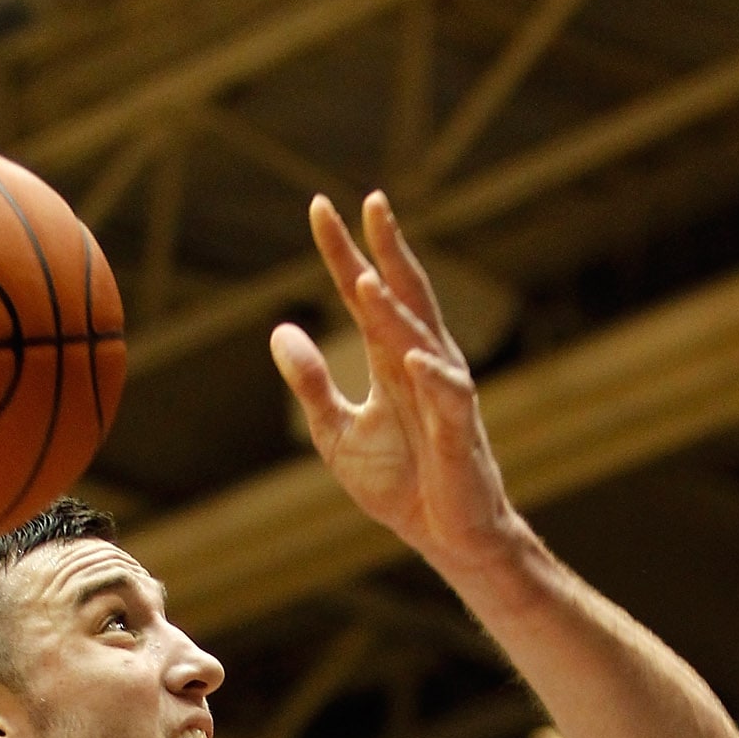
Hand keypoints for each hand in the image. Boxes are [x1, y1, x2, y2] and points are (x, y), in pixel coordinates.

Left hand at [271, 192, 515, 575]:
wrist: (445, 536)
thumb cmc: (401, 483)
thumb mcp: (337, 432)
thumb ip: (311, 383)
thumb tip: (279, 330)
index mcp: (389, 359)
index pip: (363, 294)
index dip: (343, 252)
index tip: (319, 207)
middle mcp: (420, 364)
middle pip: (402, 296)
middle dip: (385, 251)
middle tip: (370, 201)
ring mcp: (443, 395)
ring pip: (420, 340)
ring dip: (394, 312)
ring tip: (364, 280)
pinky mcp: (459, 434)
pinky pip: (447, 399)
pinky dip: (431, 378)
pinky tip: (411, 359)